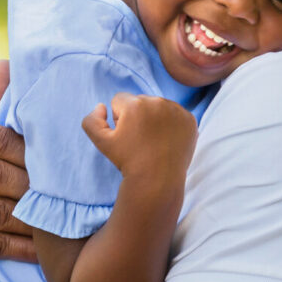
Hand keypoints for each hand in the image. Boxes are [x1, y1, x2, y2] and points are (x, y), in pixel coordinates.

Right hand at [81, 92, 197, 178]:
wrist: (157, 181)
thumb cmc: (128, 161)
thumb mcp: (100, 142)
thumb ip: (91, 120)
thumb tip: (101, 106)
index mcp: (135, 104)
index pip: (120, 100)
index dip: (118, 119)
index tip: (126, 136)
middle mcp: (157, 102)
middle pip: (139, 102)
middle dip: (136, 117)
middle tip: (140, 141)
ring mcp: (177, 110)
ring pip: (158, 107)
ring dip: (154, 119)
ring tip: (154, 142)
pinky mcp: (190, 120)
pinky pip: (175, 114)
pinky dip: (171, 125)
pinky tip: (167, 141)